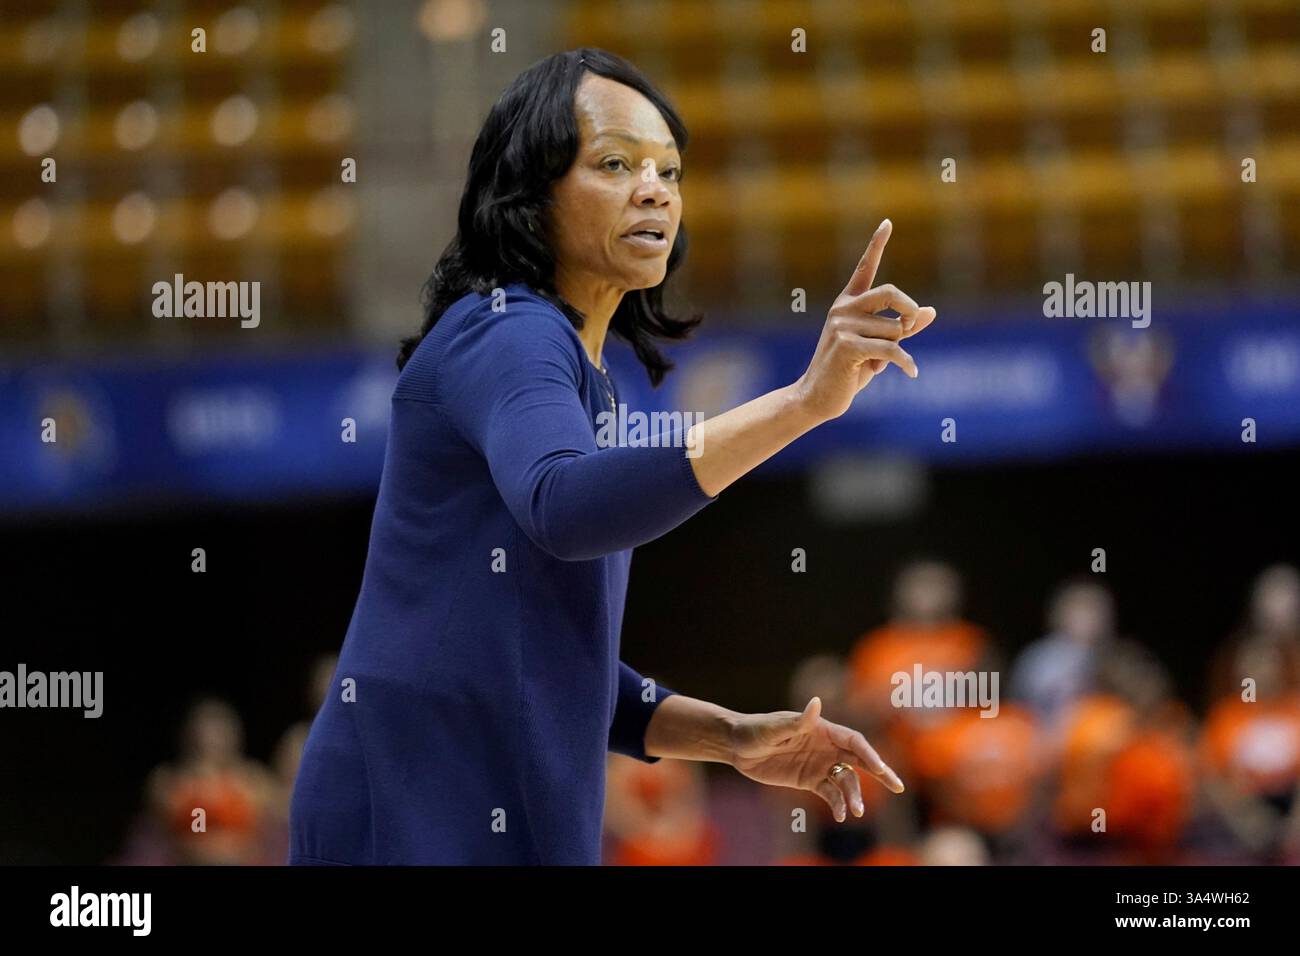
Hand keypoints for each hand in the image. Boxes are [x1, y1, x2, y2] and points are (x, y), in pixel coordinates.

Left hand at [728, 696, 904, 821]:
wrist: (737, 746)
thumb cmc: (755, 730)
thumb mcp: (775, 727)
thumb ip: (799, 720)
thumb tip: (816, 703)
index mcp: (823, 729)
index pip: (853, 741)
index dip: (868, 754)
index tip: (879, 768)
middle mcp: (827, 747)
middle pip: (860, 760)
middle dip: (880, 772)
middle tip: (898, 786)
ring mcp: (820, 764)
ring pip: (846, 781)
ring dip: (853, 796)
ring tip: (855, 812)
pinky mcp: (810, 780)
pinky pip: (830, 794)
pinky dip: (838, 804)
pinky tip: (841, 815)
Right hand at [793, 219, 936, 422]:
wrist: (817, 397)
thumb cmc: (848, 372)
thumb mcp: (878, 347)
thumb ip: (903, 328)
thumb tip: (930, 311)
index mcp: (848, 304)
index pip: (865, 268)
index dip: (877, 244)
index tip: (888, 223)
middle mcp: (843, 309)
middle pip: (892, 293)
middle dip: (909, 311)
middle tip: (911, 328)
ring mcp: (843, 326)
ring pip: (895, 329)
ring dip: (897, 351)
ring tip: (876, 364)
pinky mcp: (848, 345)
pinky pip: (892, 349)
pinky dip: (905, 362)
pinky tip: (912, 373)